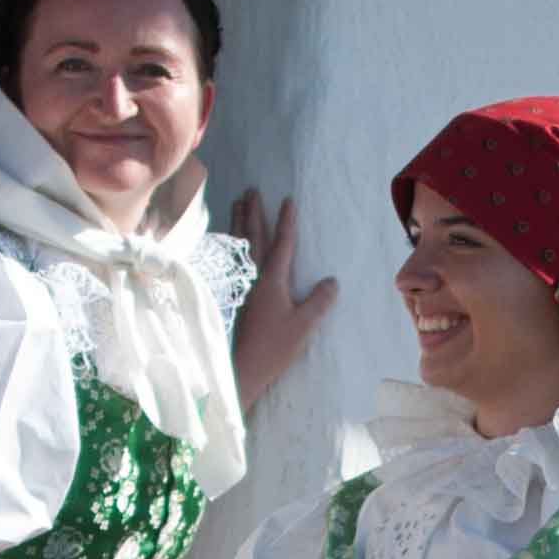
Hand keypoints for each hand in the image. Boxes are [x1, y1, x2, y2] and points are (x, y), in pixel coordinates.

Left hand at [229, 190, 339, 403]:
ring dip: (238, 222)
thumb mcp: (303, 326)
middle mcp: (254, 277)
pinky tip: (226, 242)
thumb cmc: (273, 348)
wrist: (242, 368)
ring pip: (239, 246)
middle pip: (253, 238)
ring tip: (236, 203)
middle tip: (251, 190)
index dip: (286, 221)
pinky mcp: (233, 295)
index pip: (282, 244)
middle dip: (253, 212)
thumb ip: (318, 302)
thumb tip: (332, 281)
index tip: (288, 199)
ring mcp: (241, 285)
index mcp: (272, 280)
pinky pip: (230, 261)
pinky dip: (228, 246)